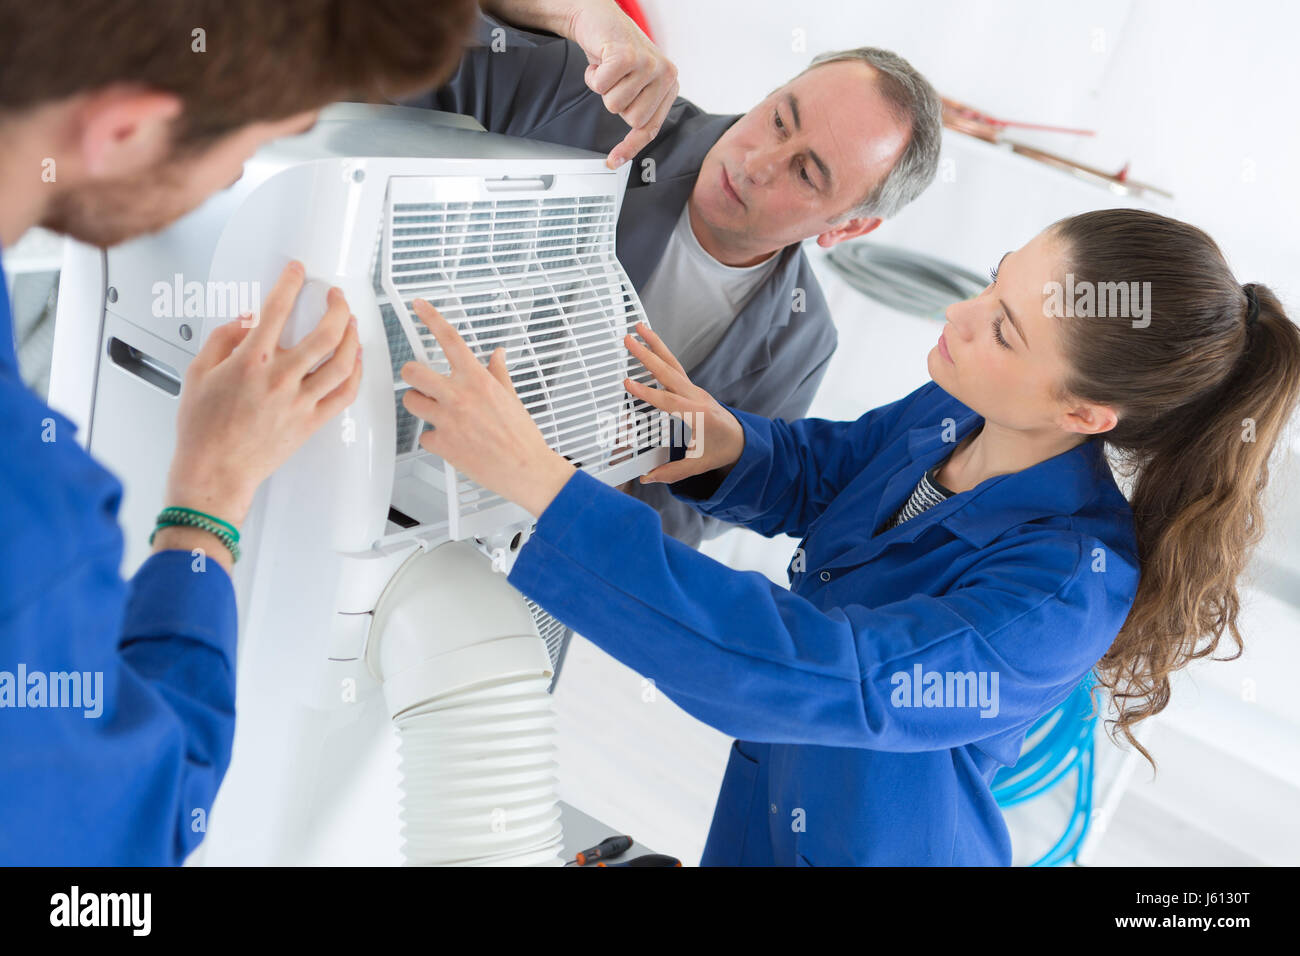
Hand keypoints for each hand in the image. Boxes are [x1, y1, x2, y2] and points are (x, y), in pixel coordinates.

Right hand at [163, 261, 362, 530]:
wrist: (214, 472)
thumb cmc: (203, 429)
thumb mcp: (197, 373)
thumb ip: (223, 339)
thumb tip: (246, 321)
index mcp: (251, 362)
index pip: (277, 309)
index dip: (290, 282)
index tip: (297, 271)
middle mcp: (281, 379)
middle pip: (325, 333)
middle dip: (337, 306)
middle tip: (335, 296)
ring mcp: (301, 401)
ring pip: (343, 362)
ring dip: (352, 336)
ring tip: (350, 322)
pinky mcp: (312, 422)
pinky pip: (345, 394)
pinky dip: (356, 372)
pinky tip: (355, 360)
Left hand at [399, 299, 575, 516]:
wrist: (526, 469)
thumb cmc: (522, 436)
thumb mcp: (512, 397)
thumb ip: (498, 373)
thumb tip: (497, 355)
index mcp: (477, 380)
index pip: (449, 339)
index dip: (431, 317)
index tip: (420, 305)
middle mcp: (458, 396)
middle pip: (413, 372)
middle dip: (413, 375)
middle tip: (421, 382)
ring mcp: (447, 420)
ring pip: (411, 402)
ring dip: (420, 405)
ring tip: (436, 412)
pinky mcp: (441, 444)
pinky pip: (424, 436)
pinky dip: (434, 438)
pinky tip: (450, 441)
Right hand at [566, 0, 677, 167]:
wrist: (599, 18)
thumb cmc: (615, 52)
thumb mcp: (634, 83)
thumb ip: (639, 109)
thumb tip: (625, 152)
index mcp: (669, 84)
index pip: (649, 128)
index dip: (630, 147)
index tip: (613, 161)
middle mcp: (665, 74)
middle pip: (630, 119)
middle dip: (614, 102)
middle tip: (616, 80)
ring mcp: (648, 64)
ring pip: (614, 104)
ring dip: (603, 87)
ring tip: (609, 68)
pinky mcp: (628, 56)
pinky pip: (600, 87)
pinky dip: (592, 75)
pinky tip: (601, 59)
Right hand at [623, 321, 744, 483]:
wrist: (743, 440)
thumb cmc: (721, 450)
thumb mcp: (698, 465)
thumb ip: (672, 472)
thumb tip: (647, 478)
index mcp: (698, 415)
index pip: (668, 401)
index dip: (647, 393)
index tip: (628, 383)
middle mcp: (696, 397)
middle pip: (668, 372)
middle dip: (647, 355)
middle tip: (628, 340)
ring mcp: (695, 389)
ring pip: (672, 363)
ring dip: (655, 344)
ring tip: (637, 328)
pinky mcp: (692, 387)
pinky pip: (675, 366)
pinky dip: (661, 352)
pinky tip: (649, 341)